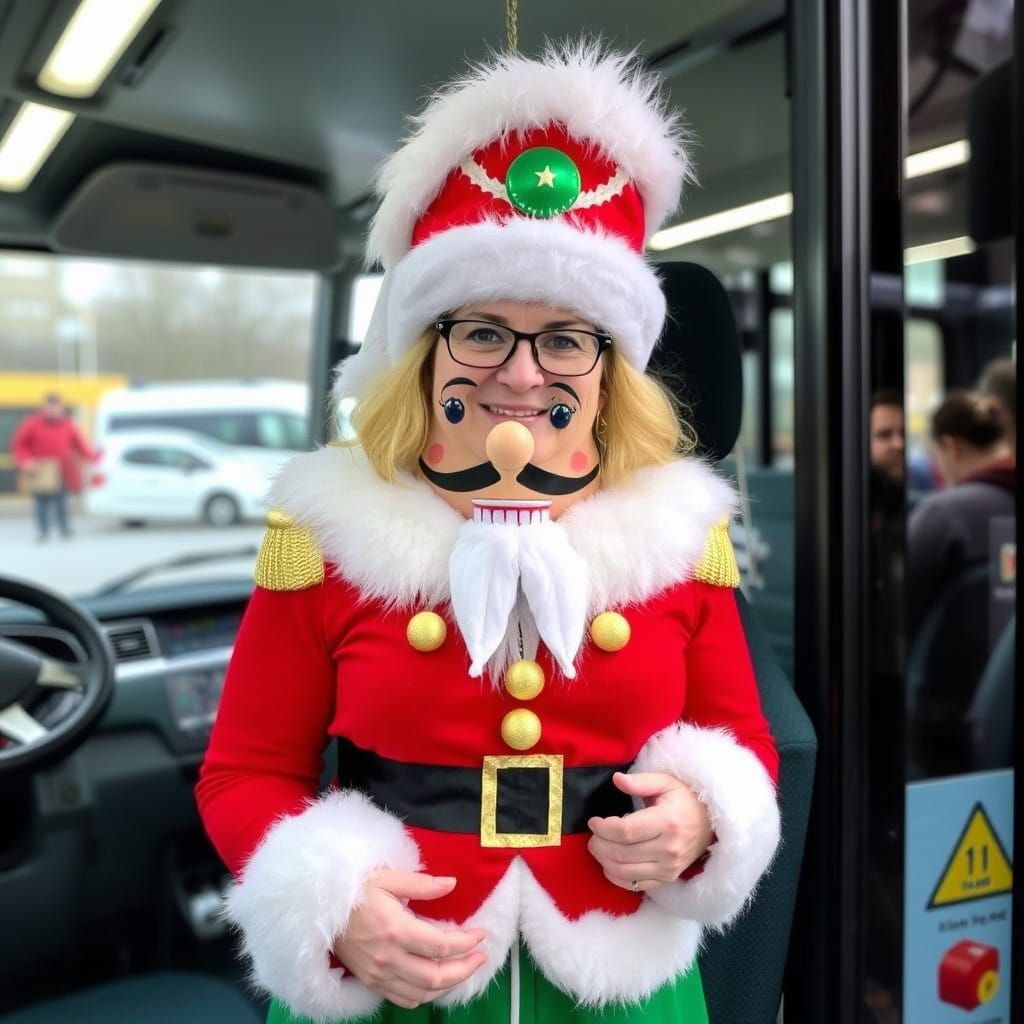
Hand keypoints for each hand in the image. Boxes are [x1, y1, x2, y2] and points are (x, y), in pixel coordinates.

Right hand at [333, 869, 486, 1009]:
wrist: (321, 911)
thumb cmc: (356, 891)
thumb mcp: (388, 878)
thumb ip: (422, 884)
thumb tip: (451, 884)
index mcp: (395, 929)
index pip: (440, 945)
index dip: (465, 943)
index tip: (480, 935)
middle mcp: (388, 958)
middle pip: (435, 976)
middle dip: (464, 969)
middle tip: (481, 956)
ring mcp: (379, 975)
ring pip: (422, 993)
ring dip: (449, 985)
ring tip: (464, 969)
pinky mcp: (372, 983)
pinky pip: (404, 999)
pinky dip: (426, 995)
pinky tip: (437, 982)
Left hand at [587, 771, 711, 892]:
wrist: (710, 823)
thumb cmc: (684, 800)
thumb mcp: (665, 782)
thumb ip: (640, 781)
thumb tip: (617, 779)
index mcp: (667, 822)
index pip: (626, 832)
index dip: (603, 828)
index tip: (594, 821)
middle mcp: (669, 849)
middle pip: (622, 853)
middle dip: (599, 844)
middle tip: (592, 835)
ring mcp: (669, 868)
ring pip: (625, 871)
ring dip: (604, 861)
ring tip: (597, 847)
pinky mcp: (667, 879)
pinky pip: (635, 885)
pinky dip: (616, 877)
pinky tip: (609, 864)